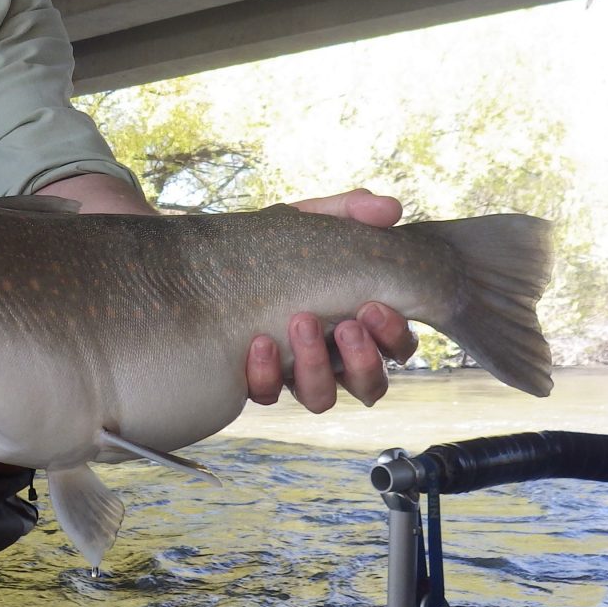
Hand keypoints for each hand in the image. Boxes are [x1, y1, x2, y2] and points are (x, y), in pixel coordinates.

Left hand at [243, 189, 418, 409]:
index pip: (396, 346)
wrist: (211, 261)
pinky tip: (259, 341)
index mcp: (357, 322)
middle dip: (364, 358)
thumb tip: (390, 207)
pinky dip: (266, 373)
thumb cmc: (277, 246)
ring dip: (317, 367)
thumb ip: (349, 211)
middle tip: (348, 324)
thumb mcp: (311, 222)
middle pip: (370, 383)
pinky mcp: (258, 382)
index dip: (394, 335)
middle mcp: (332, 357)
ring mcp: (295, 373)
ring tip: (301, 322)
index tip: (375, 306)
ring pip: (322, 399)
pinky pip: (268, 394)